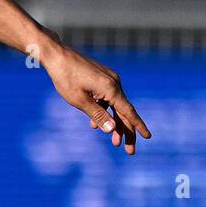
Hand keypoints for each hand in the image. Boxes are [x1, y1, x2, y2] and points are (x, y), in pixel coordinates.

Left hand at [40, 37, 150, 154]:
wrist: (57, 55)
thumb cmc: (65, 78)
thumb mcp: (80, 101)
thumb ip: (97, 115)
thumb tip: (112, 130)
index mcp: (111, 89)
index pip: (128, 112)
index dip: (137, 126)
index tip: (148, 137)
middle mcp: (114, 82)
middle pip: (124, 111)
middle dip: (126, 131)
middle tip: (128, 151)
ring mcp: (109, 78)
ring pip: (116, 105)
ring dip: (114, 123)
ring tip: (114, 142)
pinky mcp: (102, 77)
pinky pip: (108, 98)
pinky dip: (105, 111)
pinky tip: (95, 124)